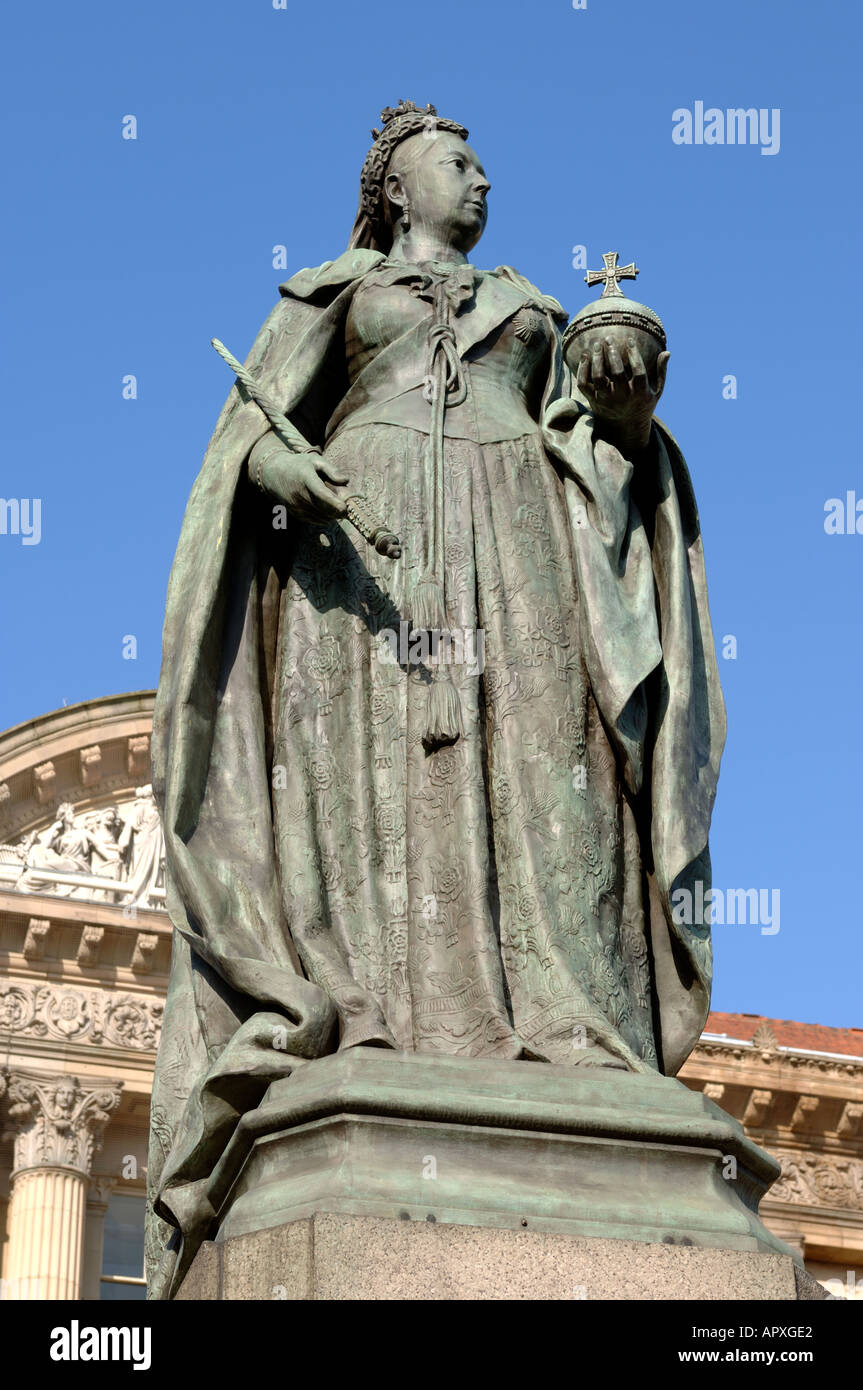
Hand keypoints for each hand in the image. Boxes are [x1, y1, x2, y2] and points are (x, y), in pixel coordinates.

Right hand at [260, 447, 348, 522]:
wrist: (274, 474)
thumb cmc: (299, 465)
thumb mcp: (315, 461)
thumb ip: (332, 470)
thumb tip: (346, 480)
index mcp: (305, 478)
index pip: (320, 493)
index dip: (332, 502)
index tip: (344, 508)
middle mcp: (299, 494)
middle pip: (322, 508)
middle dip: (337, 511)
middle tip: (348, 509)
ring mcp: (295, 505)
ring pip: (319, 516)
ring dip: (332, 516)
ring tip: (339, 510)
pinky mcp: (295, 513)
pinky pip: (313, 520)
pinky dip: (324, 519)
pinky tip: (330, 514)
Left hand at [576, 337, 669, 452]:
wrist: (625, 429)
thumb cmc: (643, 404)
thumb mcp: (656, 391)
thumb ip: (661, 372)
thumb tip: (667, 352)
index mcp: (640, 393)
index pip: (638, 371)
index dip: (634, 354)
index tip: (629, 339)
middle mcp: (623, 397)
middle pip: (617, 372)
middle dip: (612, 353)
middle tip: (609, 338)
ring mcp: (607, 399)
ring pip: (598, 377)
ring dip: (597, 359)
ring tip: (597, 344)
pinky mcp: (593, 401)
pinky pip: (584, 384)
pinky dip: (582, 370)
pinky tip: (586, 356)